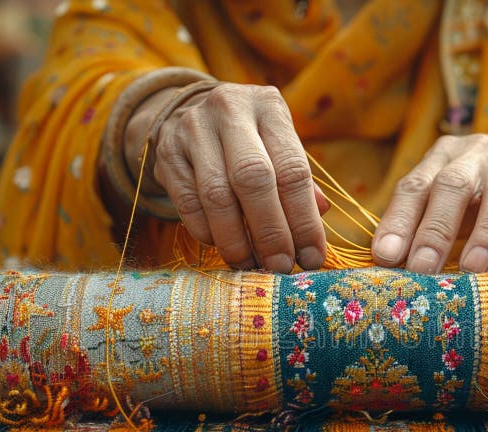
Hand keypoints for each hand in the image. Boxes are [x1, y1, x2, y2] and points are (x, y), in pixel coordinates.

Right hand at [125, 83, 327, 271]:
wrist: (192, 116)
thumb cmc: (252, 142)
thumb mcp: (279, 149)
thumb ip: (300, 183)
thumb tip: (320, 215)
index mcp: (269, 108)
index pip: (292, 170)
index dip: (304, 220)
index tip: (312, 257)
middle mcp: (229, 110)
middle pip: (253, 179)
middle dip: (270, 232)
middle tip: (281, 266)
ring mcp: (192, 129)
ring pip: (217, 196)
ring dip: (237, 241)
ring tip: (253, 265)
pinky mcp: (166, 153)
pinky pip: (188, 204)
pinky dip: (208, 233)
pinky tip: (223, 246)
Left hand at [371, 134, 487, 273]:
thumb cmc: (469, 200)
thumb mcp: (439, 207)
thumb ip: (415, 230)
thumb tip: (385, 269)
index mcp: (439, 161)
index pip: (414, 188)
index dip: (399, 222)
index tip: (386, 258)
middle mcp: (474, 156)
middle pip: (451, 186)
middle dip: (435, 231)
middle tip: (422, 270)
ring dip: (485, 231)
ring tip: (473, 268)